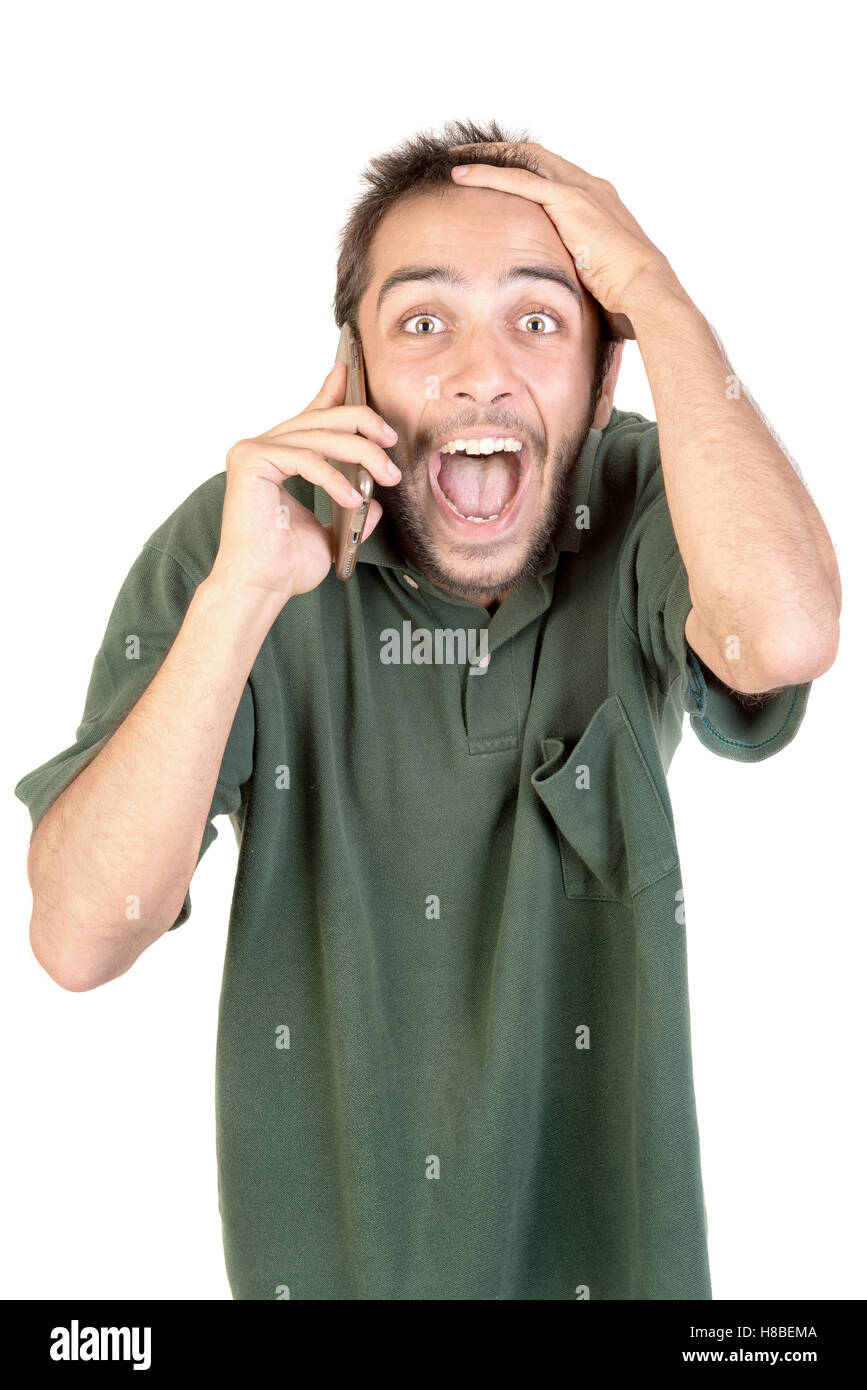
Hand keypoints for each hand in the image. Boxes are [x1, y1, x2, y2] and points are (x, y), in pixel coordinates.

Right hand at [210, 360, 400, 603]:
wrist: (262, 587)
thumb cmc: (287, 564)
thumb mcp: (331, 530)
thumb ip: (349, 508)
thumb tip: (375, 500)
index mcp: (276, 457)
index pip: (311, 416)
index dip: (334, 392)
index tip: (354, 375)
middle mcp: (260, 447)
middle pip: (322, 419)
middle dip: (364, 425)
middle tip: (391, 441)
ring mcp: (252, 452)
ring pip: (319, 436)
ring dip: (361, 453)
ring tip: (385, 476)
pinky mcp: (250, 462)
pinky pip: (305, 458)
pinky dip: (335, 477)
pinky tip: (353, 497)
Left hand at [447, 141, 682, 338]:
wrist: (647, 291)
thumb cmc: (627, 295)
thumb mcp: (595, 276)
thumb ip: (576, 270)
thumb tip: (565, 296)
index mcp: (597, 202)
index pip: (551, 175)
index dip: (520, 170)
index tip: (494, 174)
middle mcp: (590, 187)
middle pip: (535, 157)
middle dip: (500, 152)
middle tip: (465, 154)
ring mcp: (581, 190)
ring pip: (524, 160)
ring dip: (487, 156)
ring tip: (454, 157)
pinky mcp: (570, 201)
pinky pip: (520, 179)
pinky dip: (488, 174)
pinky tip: (461, 174)